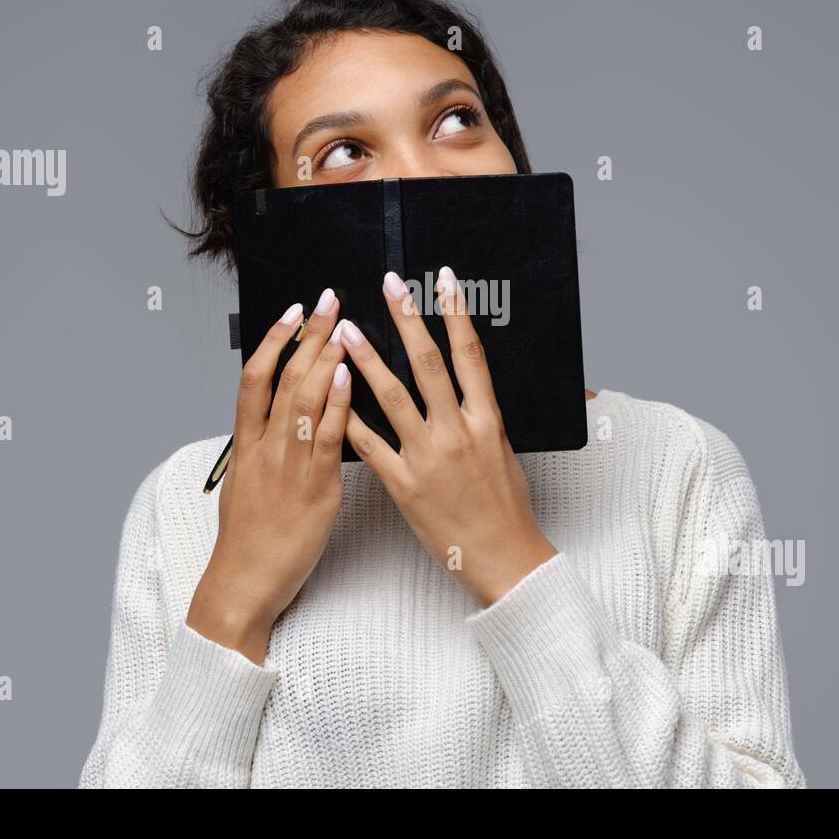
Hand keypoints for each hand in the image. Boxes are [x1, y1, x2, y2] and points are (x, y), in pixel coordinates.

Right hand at [186, 287, 351, 662]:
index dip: (274, 340)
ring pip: (303, 399)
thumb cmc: (249, 540)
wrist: (245, 583)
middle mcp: (264, 448)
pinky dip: (337, 403)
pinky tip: (348, 375)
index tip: (293, 311)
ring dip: (324, 357)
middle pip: (283, 377)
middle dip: (308, 335)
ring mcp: (288, 466)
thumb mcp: (246, 485)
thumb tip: (274, 422)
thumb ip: (263, 450)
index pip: (255, 377)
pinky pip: (327, 437)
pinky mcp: (315, 488)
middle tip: (328, 300)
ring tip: (343, 323)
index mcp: (246, 445)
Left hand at [338, 265, 557, 608]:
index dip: (456, 313)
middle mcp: (459, 432)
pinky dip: (349, 418)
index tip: (444, 281)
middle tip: (389, 285)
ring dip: (367, 359)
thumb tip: (470, 384)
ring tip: (346, 330)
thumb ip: (482, 417)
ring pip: (393, 397)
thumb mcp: (503, 452)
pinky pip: (370, 446)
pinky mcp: (405, 485)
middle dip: (408, 319)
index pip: (471, 354)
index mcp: (488, 421)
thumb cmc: (506, 507)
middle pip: (430, 363)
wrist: (503, 557)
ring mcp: (430, 458)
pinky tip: (331, 395)